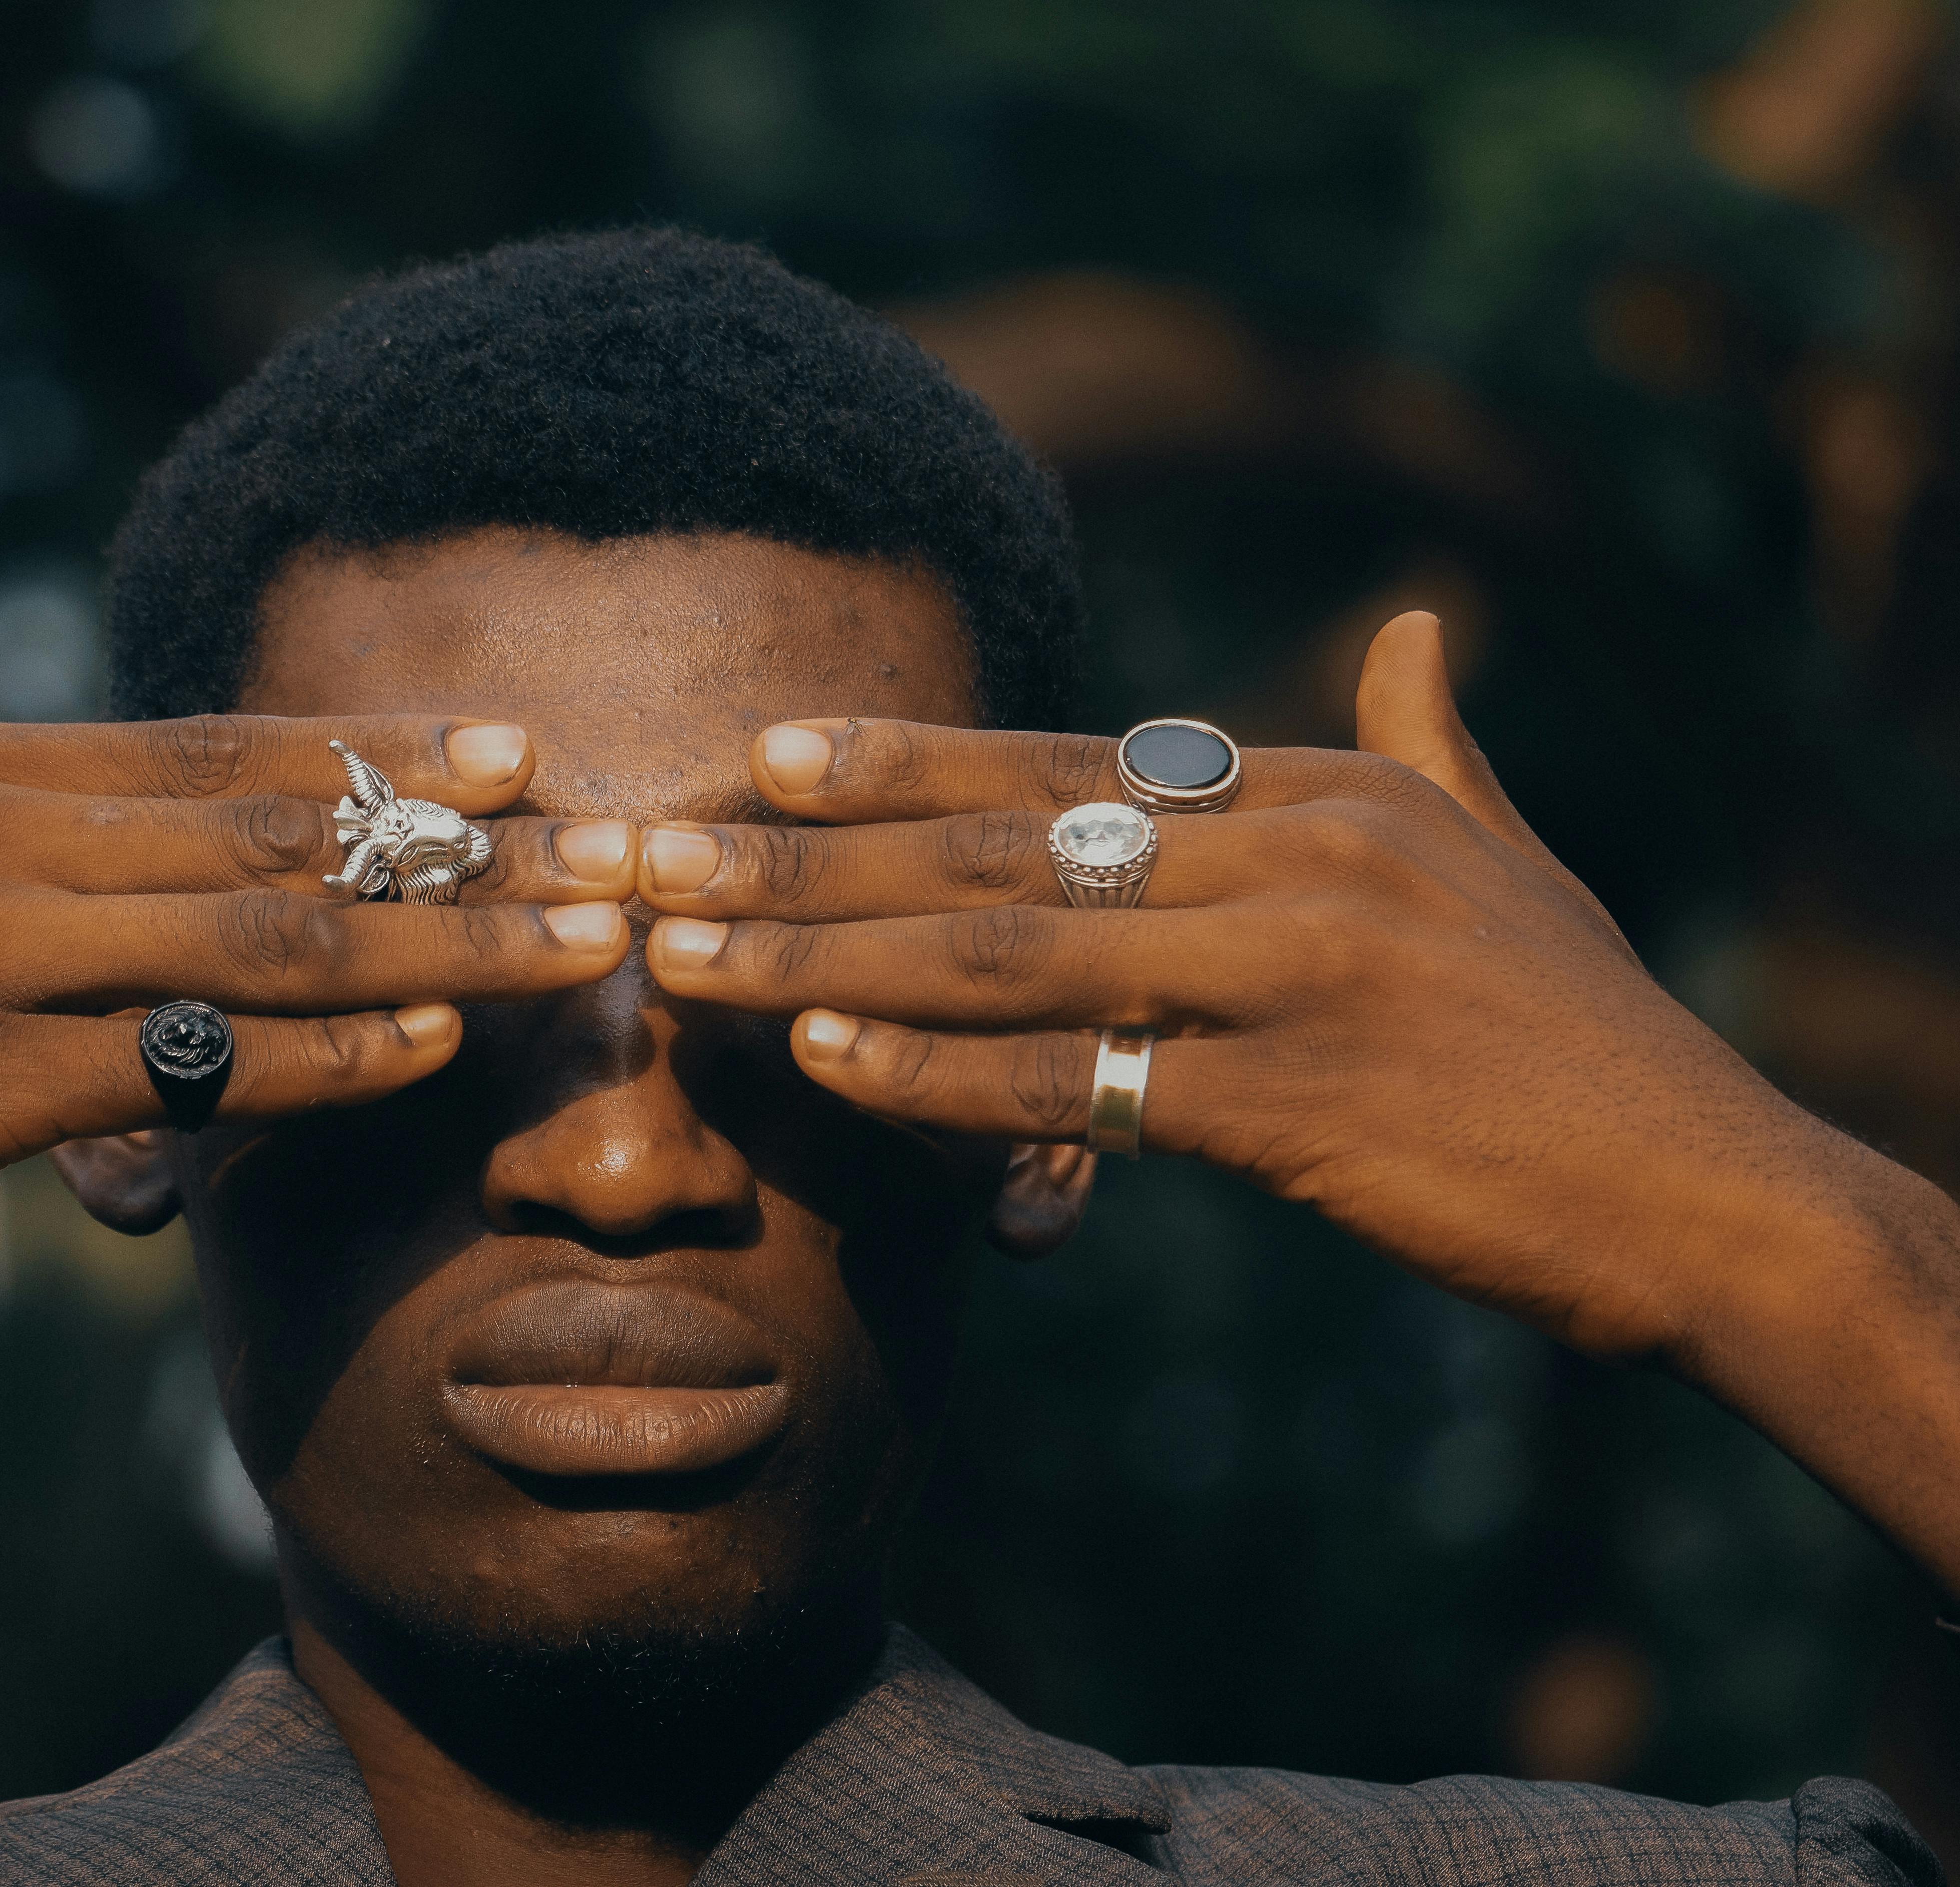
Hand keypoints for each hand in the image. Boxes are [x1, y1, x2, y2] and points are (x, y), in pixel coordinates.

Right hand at [0, 628, 635, 1315]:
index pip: (212, 745)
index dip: (376, 753)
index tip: (513, 753)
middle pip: (273, 827)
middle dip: (454, 838)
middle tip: (600, 839)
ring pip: (266, 938)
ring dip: (441, 946)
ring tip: (574, 951)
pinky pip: (197, 1065)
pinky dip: (328, 1058)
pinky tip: (431, 1053)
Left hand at [635, 612, 1857, 1363]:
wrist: (1703, 1189)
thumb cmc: (1585, 1030)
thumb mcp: (1505, 850)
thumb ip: (1435, 734)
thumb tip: (1418, 623)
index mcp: (1317, 793)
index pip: (1067, 764)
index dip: (903, 763)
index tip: (762, 753)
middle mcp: (1289, 860)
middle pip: (1000, 849)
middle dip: (806, 854)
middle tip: (652, 855)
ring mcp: (1292, 979)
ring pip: (1008, 957)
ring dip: (824, 957)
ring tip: (684, 957)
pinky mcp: (1296, 1109)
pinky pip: (1079, 1087)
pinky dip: (941, 1080)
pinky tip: (824, 1071)